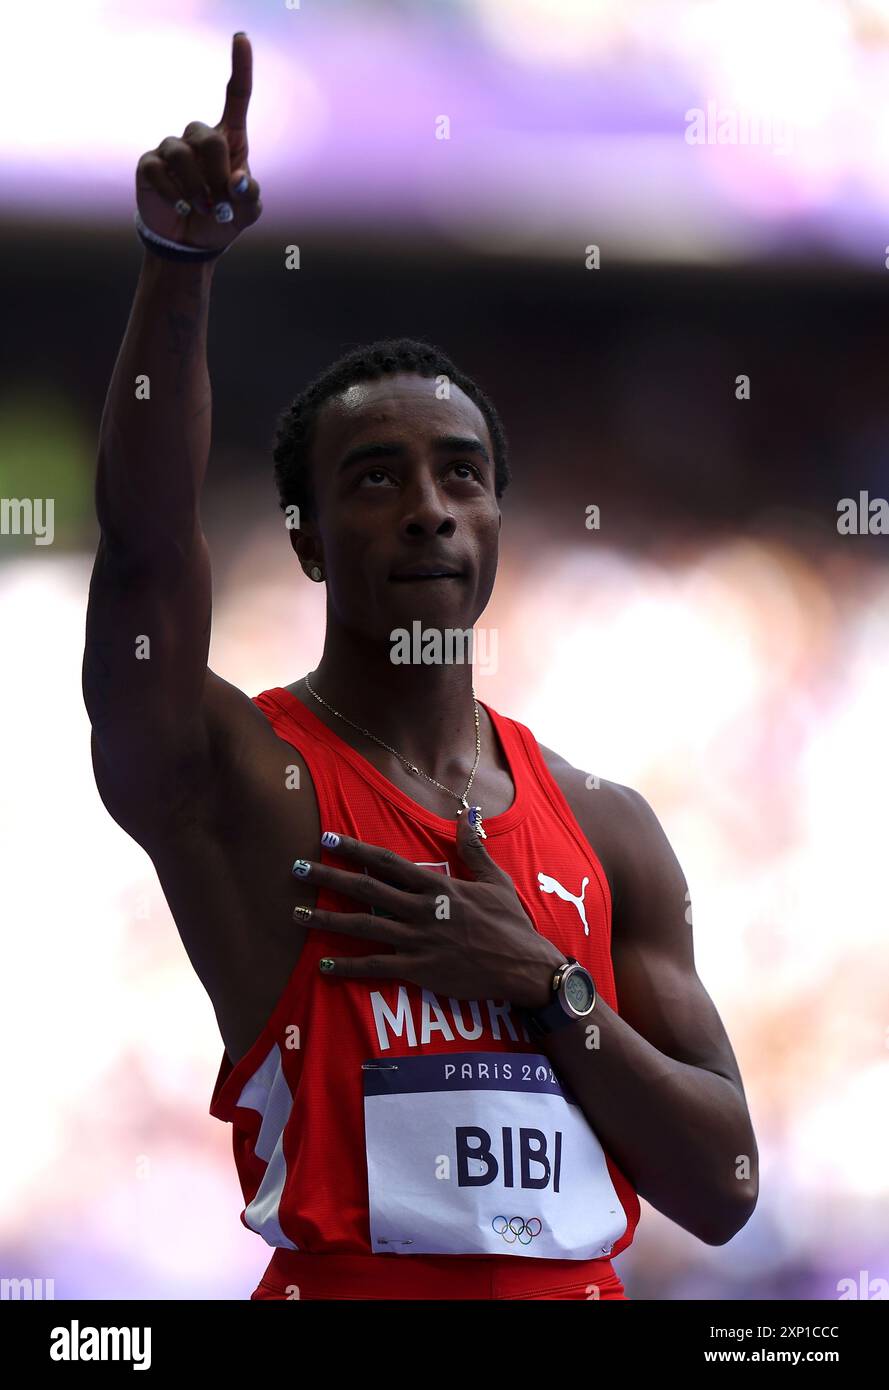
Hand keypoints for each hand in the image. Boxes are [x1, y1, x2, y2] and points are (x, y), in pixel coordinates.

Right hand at [135, 32, 260, 249]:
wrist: (192, 244)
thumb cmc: (224, 221)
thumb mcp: (248, 212)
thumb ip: (250, 196)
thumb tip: (239, 180)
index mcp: (230, 140)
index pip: (236, 96)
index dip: (240, 67)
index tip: (242, 37)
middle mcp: (199, 138)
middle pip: (208, 138)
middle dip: (217, 175)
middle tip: (221, 204)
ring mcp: (171, 149)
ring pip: (182, 153)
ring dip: (196, 187)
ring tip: (203, 209)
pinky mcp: (149, 165)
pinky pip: (159, 170)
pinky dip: (174, 194)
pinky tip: (182, 209)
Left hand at [291, 810, 566, 1006]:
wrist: (524, 967)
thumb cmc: (511, 924)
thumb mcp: (496, 881)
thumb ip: (474, 850)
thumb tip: (467, 817)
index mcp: (437, 886)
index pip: (387, 862)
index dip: (355, 849)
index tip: (328, 839)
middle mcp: (422, 909)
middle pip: (366, 889)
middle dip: (328, 878)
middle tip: (296, 868)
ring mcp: (418, 940)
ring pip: (363, 926)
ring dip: (327, 920)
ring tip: (295, 914)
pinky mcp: (419, 969)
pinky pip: (376, 967)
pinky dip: (348, 967)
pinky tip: (323, 966)